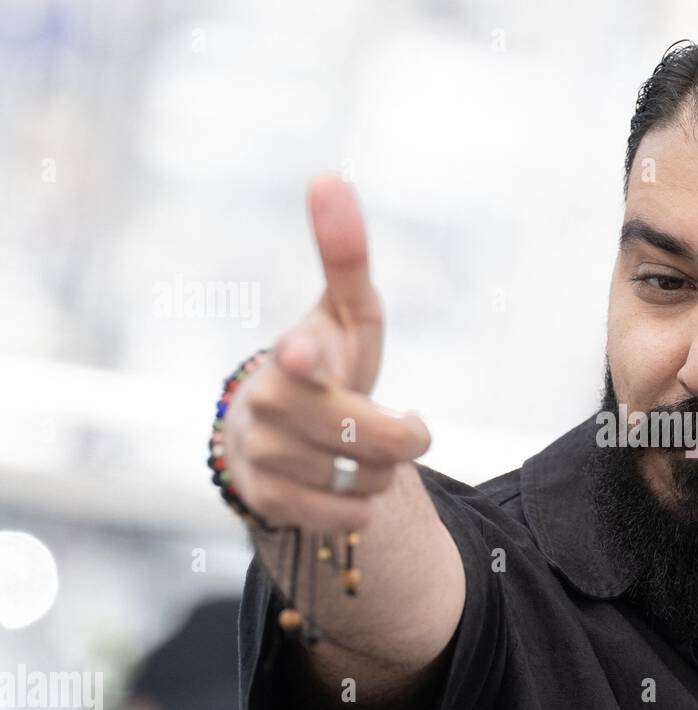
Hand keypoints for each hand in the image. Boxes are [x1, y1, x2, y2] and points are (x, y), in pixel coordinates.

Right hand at [221, 175, 430, 531]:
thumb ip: (345, 255)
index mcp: (292, 356)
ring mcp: (264, 456)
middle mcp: (268, 406)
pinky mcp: (267, 502)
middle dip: (404, 436)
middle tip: (403, 424)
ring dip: (383, 470)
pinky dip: (364, 506)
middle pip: (373, 437)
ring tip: (360, 451)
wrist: (279, 431)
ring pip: (368, 479)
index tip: (305, 354)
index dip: (305, 358)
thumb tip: (328, 176)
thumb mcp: (346, 313)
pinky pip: (349, 517)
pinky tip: (347, 485)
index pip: (298, 358)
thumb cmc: (327, 363)